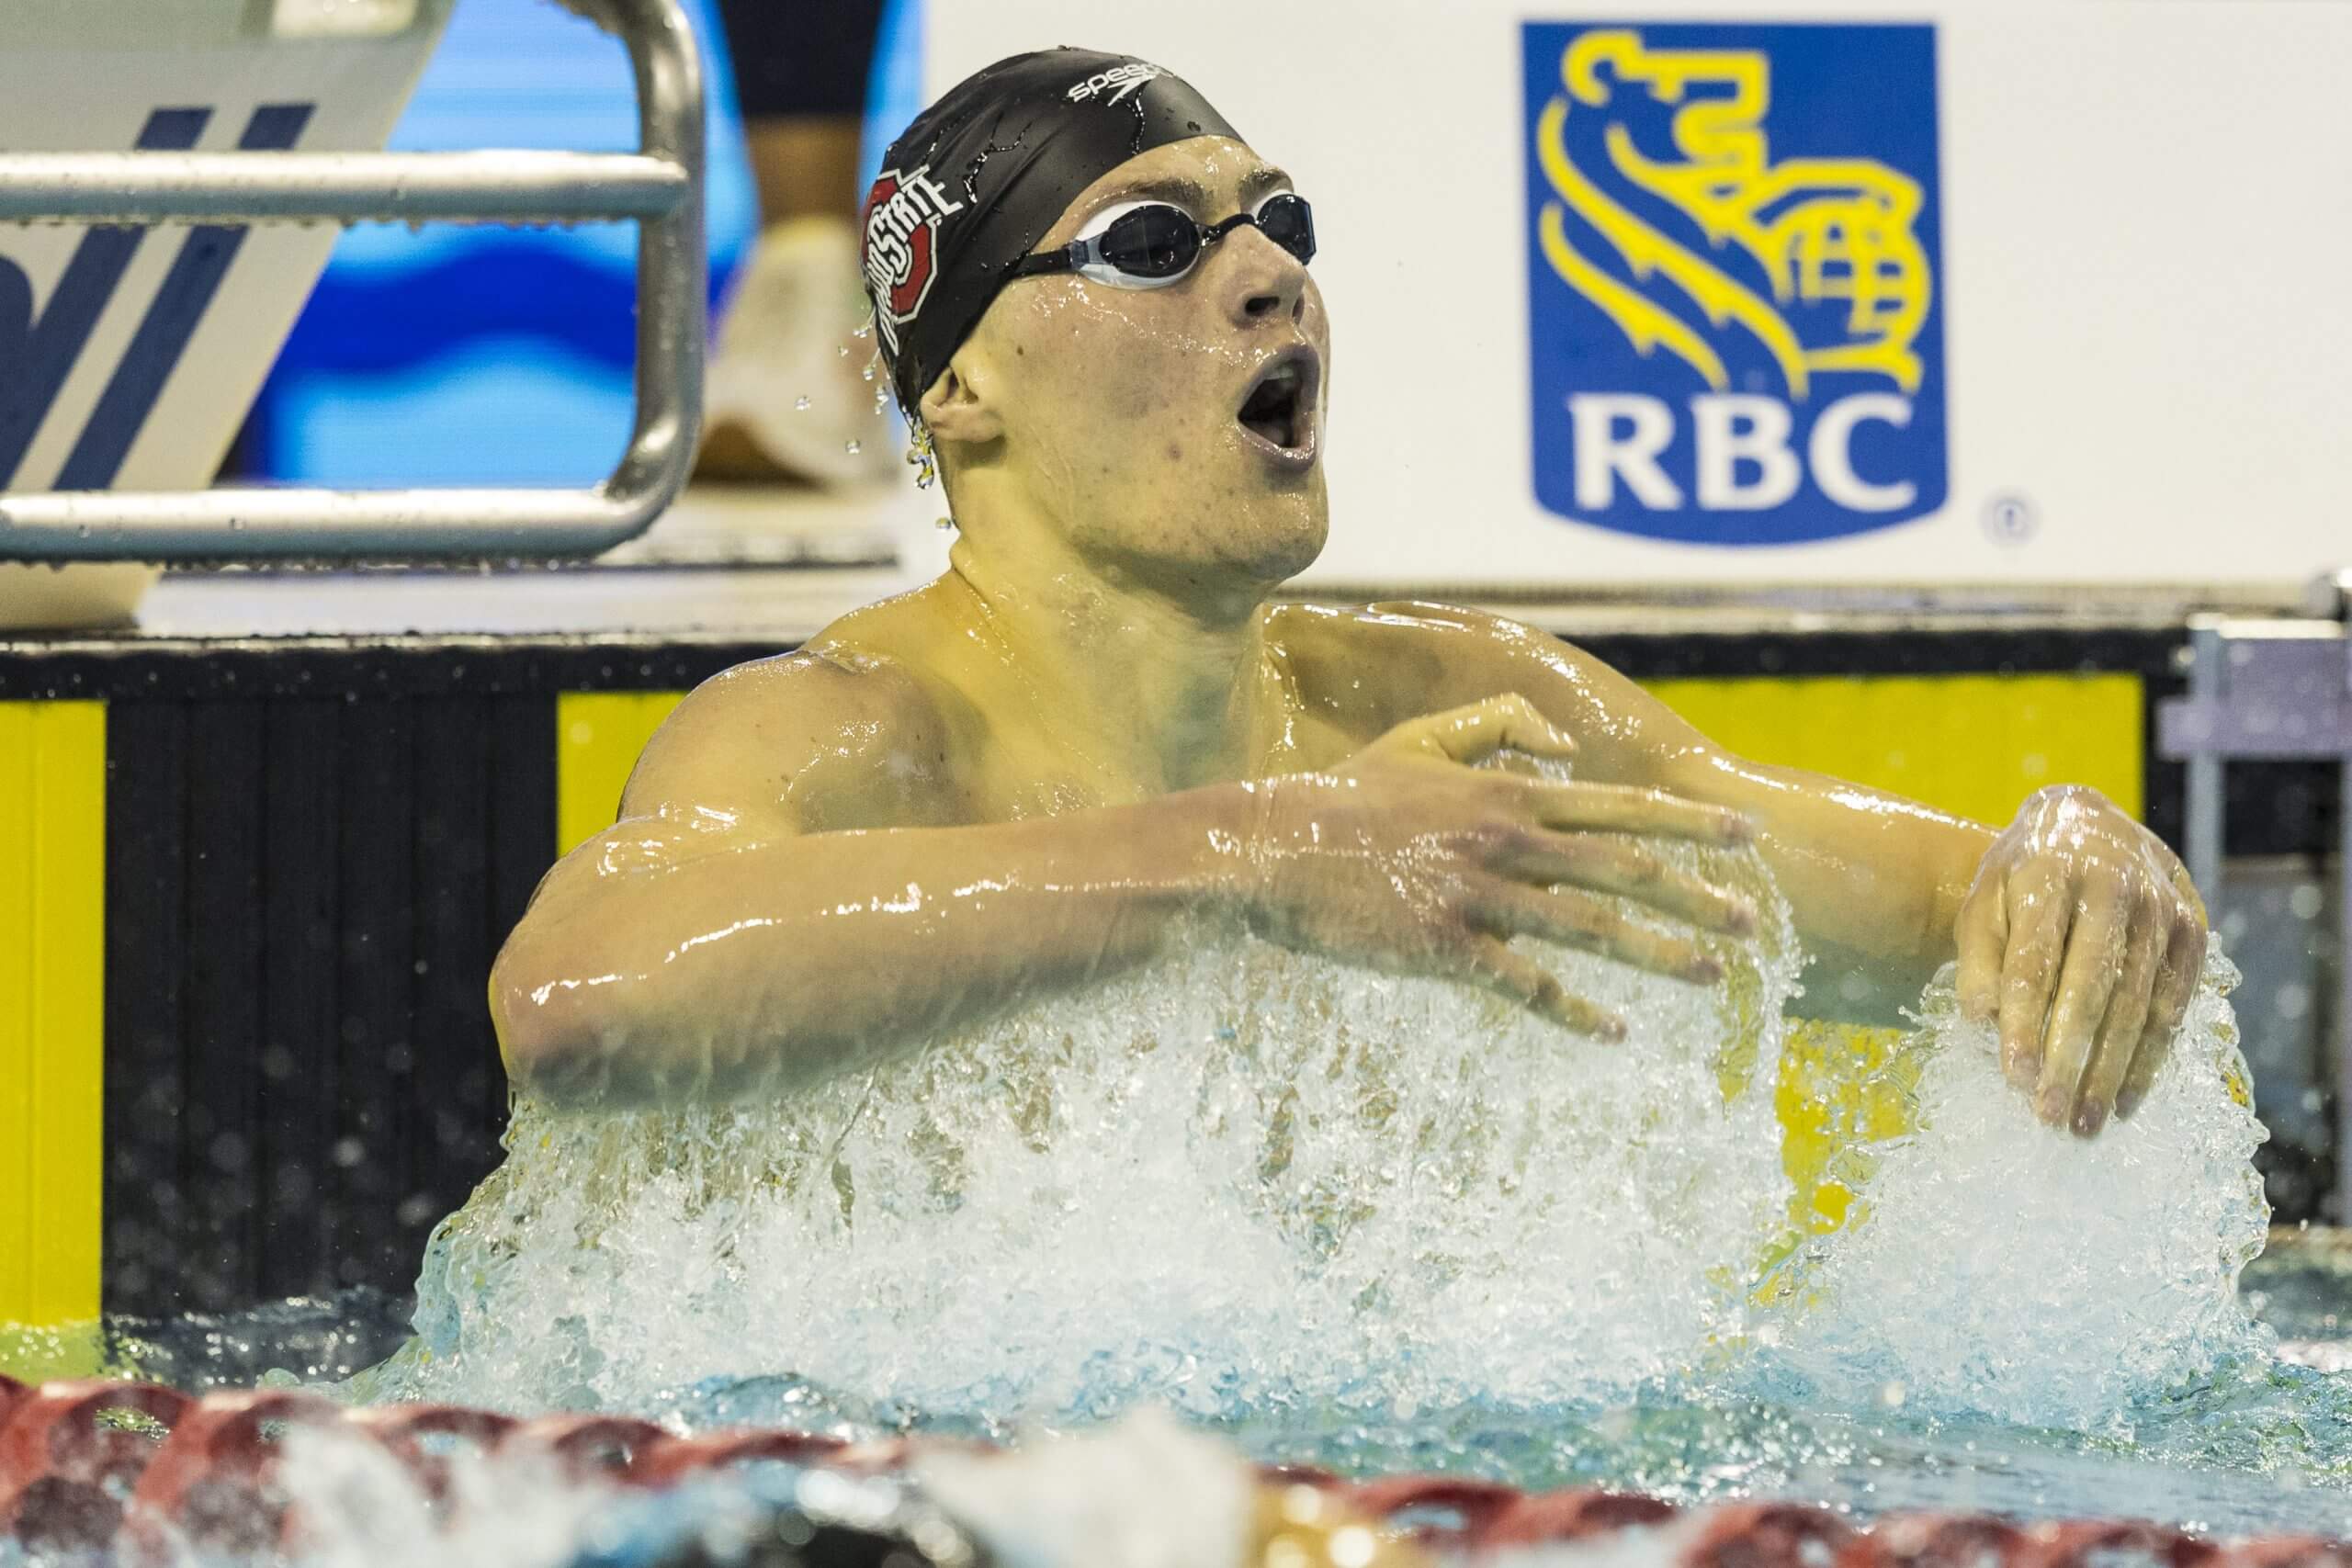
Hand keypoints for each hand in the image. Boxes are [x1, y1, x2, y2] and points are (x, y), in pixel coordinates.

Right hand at [1241, 694, 1758, 1038]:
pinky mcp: (1445, 949)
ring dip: (1658, 956)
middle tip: (1754, 923)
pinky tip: (1614, 1031)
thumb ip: (1496, 726)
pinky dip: (1575, 1011)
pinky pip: (1526, 986)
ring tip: (1711, 978)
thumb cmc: (1344, 798)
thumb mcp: (1419, 741)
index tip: (1746, 836)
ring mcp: (1478, 898)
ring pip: (1590, 930)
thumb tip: (1564, 748)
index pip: (1619, 808)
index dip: (1689, 824)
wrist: (1272, 850)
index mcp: (1506, 795)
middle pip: (1624, 871)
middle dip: (1696, 898)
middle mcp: (1505, 843)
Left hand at [1955, 785, 2207, 1134]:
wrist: (2089, 824)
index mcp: (2048, 874)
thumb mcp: (1984, 900)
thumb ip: (1979, 958)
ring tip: (2085, 1125)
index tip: (2014, 1079)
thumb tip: (1978, 1020)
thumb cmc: (2022, 876)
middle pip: (2090, 990)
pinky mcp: (2193, 932)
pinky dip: (2150, 1059)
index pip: (2034, 963)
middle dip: (2069, 1060)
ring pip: (2137, 1006)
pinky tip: (2124, 1099)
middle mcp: (2112, 887)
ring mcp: (2160, 909)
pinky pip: (2173, 1006)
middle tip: (2050, 1117)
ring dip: (2111, 1072)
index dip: (2023, 1024)